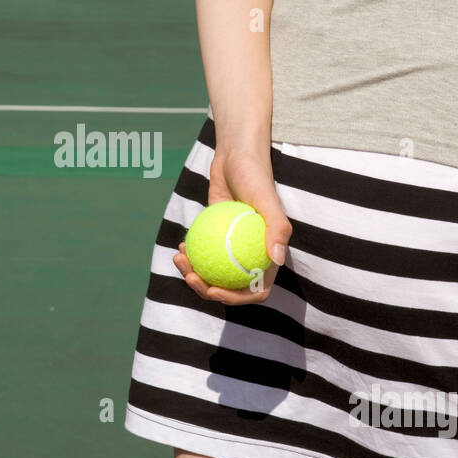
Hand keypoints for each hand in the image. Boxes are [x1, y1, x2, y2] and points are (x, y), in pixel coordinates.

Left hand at [174, 141, 291, 305]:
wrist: (236, 158)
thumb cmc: (255, 176)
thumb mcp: (267, 200)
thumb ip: (277, 228)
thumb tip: (277, 260)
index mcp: (268, 257)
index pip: (255, 290)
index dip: (235, 298)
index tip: (213, 289)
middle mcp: (251, 256)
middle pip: (228, 286)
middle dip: (206, 289)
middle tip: (190, 275)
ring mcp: (232, 249)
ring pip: (212, 272)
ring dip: (194, 273)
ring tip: (180, 260)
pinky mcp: (216, 238)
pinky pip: (203, 253)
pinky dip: (191, 255)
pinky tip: (180, 248)